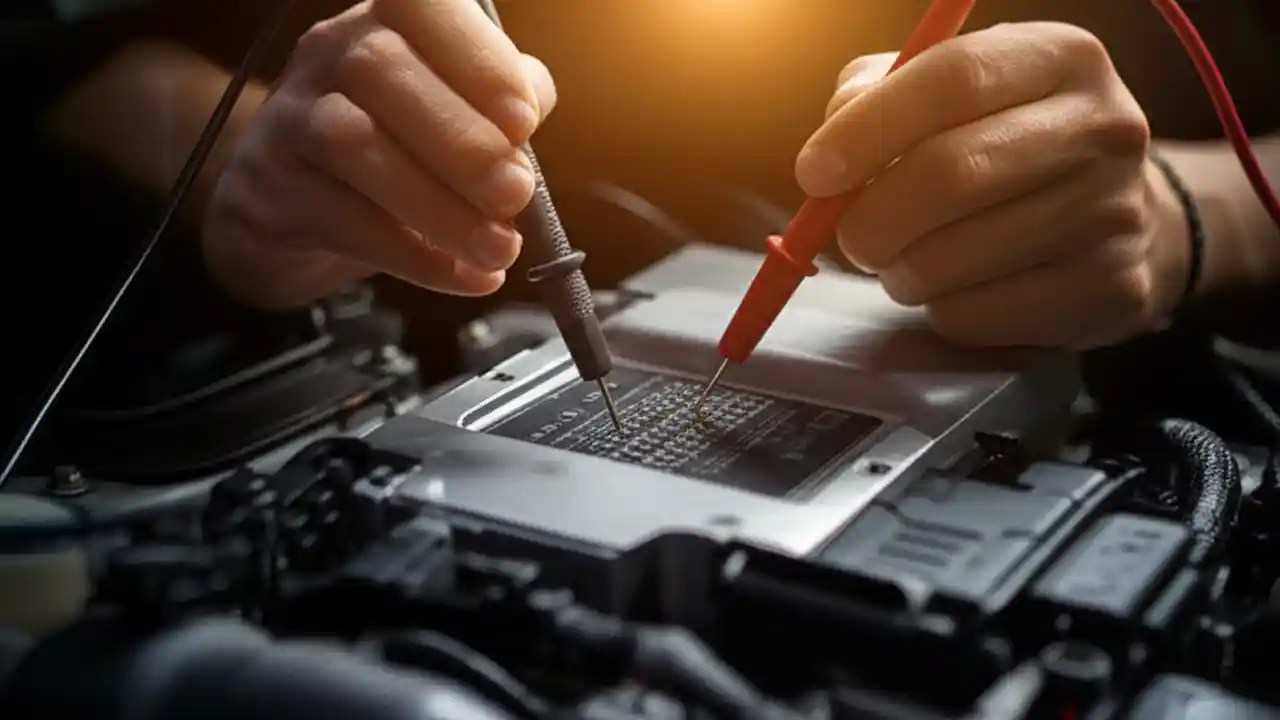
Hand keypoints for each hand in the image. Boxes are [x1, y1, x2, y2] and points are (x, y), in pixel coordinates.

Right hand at [202, 0, 555, 308]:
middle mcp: (330, 53)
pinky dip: (414, 255)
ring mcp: (291, 118)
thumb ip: (496, 105)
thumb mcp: (451, 117)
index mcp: (387, 22)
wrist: (292, 214)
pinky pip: (342, 219)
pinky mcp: (272, 191)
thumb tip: (533, 104)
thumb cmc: (391, 153)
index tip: (524, 121)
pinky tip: (464, 276)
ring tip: (496, 247)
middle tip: (514, 195)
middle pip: (383, 71)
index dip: (476, 58)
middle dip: (463, 141)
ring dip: (438, 204)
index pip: (421, 6)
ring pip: (352, 142)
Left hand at [797, 22, 1189, 349]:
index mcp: (1060, 56)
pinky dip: (939, 309)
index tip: (814, 172)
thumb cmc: (1004, 145)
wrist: (1118, 216)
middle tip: (849, 237)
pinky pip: (976, 315)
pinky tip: (957, 286)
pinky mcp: (1109, 288)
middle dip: (871, 217)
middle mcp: (1104, 127)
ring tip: (906, 259)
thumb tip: (830, 143)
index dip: (869, 128)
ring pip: (953, 258)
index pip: (954, 80)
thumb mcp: (948, 94)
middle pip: (952, 174)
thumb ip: (879, 97)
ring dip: (900, 270)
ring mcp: (1116, 212)